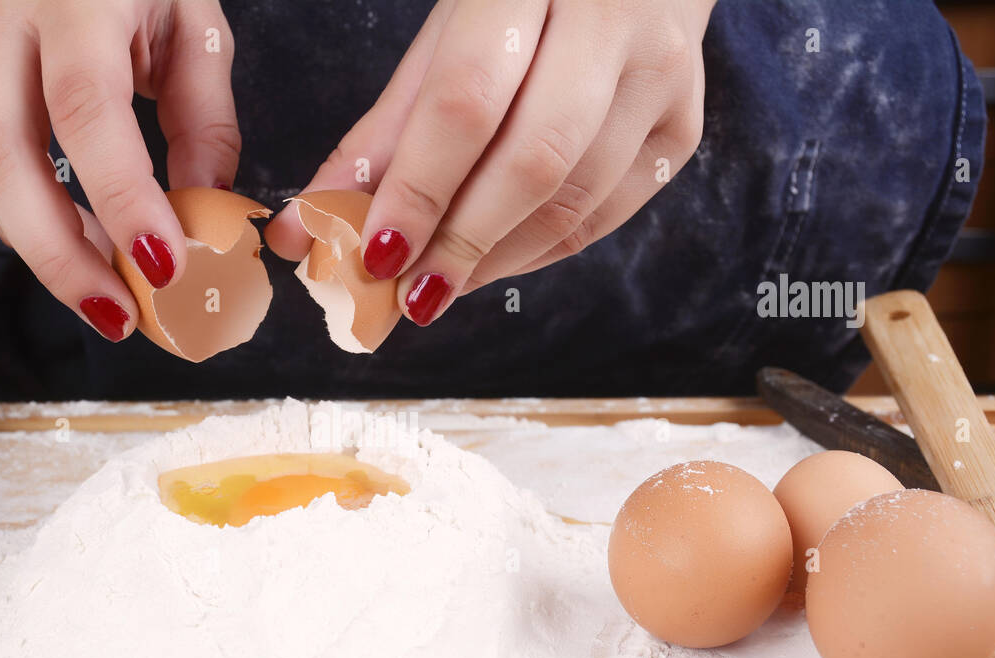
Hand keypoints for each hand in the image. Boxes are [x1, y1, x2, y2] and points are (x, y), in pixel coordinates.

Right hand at [0, 0, 240, 340]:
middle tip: (116, 315)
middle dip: (59, 253)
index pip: (86, 110)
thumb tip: (205, 214)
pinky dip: (24, 215)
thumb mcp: (193, 23)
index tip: (162, 267)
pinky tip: (72, 241)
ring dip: (41, 245)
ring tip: (105, 295)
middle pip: (3, 155)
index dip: (121, 198)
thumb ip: (203, 119)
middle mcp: (2, 16)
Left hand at [266, 0, 712, 325]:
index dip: (417, 189)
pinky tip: (494, 262)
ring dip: (497, 260)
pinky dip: (541, 251)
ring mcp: (663, 75)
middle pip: (533, 161)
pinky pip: (608, 214)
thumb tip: (309, 226)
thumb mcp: (446, 32)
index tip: (375, 255)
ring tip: (440, 286)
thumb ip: (384, 129)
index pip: (468, 101)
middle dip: (461, 242)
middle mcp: (614, 21)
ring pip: (576, 199)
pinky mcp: (685, 124)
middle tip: (407, 294)